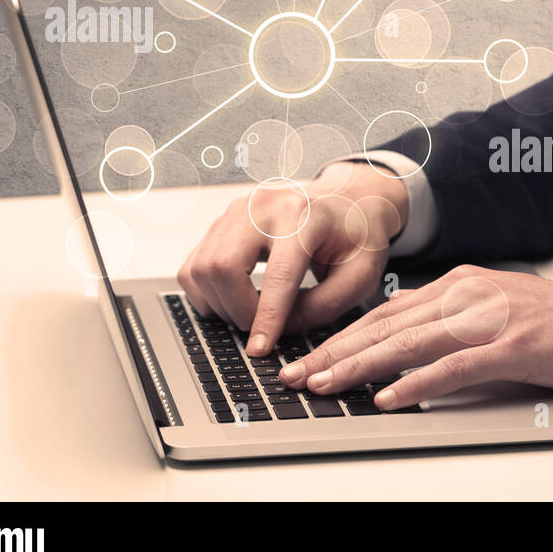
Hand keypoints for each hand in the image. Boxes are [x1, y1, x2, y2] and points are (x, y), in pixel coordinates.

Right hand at [178, 161, 408, 356]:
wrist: (348, 201)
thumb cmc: (358, 238)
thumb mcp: (359, 276)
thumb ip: (321, 308)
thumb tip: (276, 334)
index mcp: (304, 216)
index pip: (277, 275)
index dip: (266, 318)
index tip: (259, 350)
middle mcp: (263, 207)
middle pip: (223, 268)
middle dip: (237, 311)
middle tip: (261, 329)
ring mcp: (237, 211)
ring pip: (202, 269)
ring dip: (220, 305)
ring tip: (251, 313)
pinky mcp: (221, 222)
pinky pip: (193, 267)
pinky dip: (207, 294)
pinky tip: (234, 299)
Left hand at [278, 265, 552, 409]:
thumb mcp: (503, 312)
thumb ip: (457, 322)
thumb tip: (409, 344)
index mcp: (464, 283)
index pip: (387, 311)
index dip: (342, 335)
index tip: (308, 356)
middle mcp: (470, 293)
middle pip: (386, 325)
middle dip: (334, 351)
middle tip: (295, 375)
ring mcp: (491, 317)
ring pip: (408, 343)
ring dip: (359, 366)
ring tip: (323, 386)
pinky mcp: (514, 345)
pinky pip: (453, 367)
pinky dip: (415, 384)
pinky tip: (389, 398)